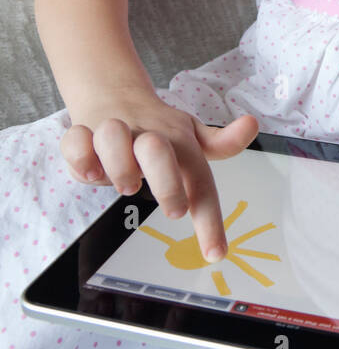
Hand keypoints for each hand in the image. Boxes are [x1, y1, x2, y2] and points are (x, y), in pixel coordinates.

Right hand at [60, 88, 258, 261]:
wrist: (114, 93)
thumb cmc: (157, 126)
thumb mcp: (192, 136)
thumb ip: (222, 143)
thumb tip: (252, 124)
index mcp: (179, 142)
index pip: (200, 181)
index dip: (209, 220)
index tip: (216, 255)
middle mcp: (147, 134)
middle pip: (157, 150)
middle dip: (166, 182)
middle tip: (173, 209)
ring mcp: (113, 130)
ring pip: (113, 138)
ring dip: (119, 166)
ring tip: (126, 184)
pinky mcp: (82, 132)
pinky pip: (76, 141)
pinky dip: (80, 158)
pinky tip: (90, 172)